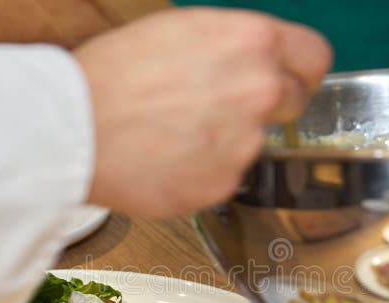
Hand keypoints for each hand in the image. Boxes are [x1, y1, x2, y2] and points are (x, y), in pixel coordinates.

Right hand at [74, 7, 331, 216]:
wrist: (74, 130)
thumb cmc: (111, 75)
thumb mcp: (181, 32)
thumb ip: (232, 48)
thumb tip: (252, 63)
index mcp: (252, 41)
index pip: (314, 57)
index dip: (299, 70)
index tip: (289, 78)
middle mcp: (260, 92)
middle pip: (293, 102)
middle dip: (266, 105)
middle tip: (221, 108)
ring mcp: (245, 144)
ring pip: (254, 142)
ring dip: (228, 140)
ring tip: (175, 134)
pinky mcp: (224, 184)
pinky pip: (226, 175)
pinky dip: (205, 171)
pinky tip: (168, 158)